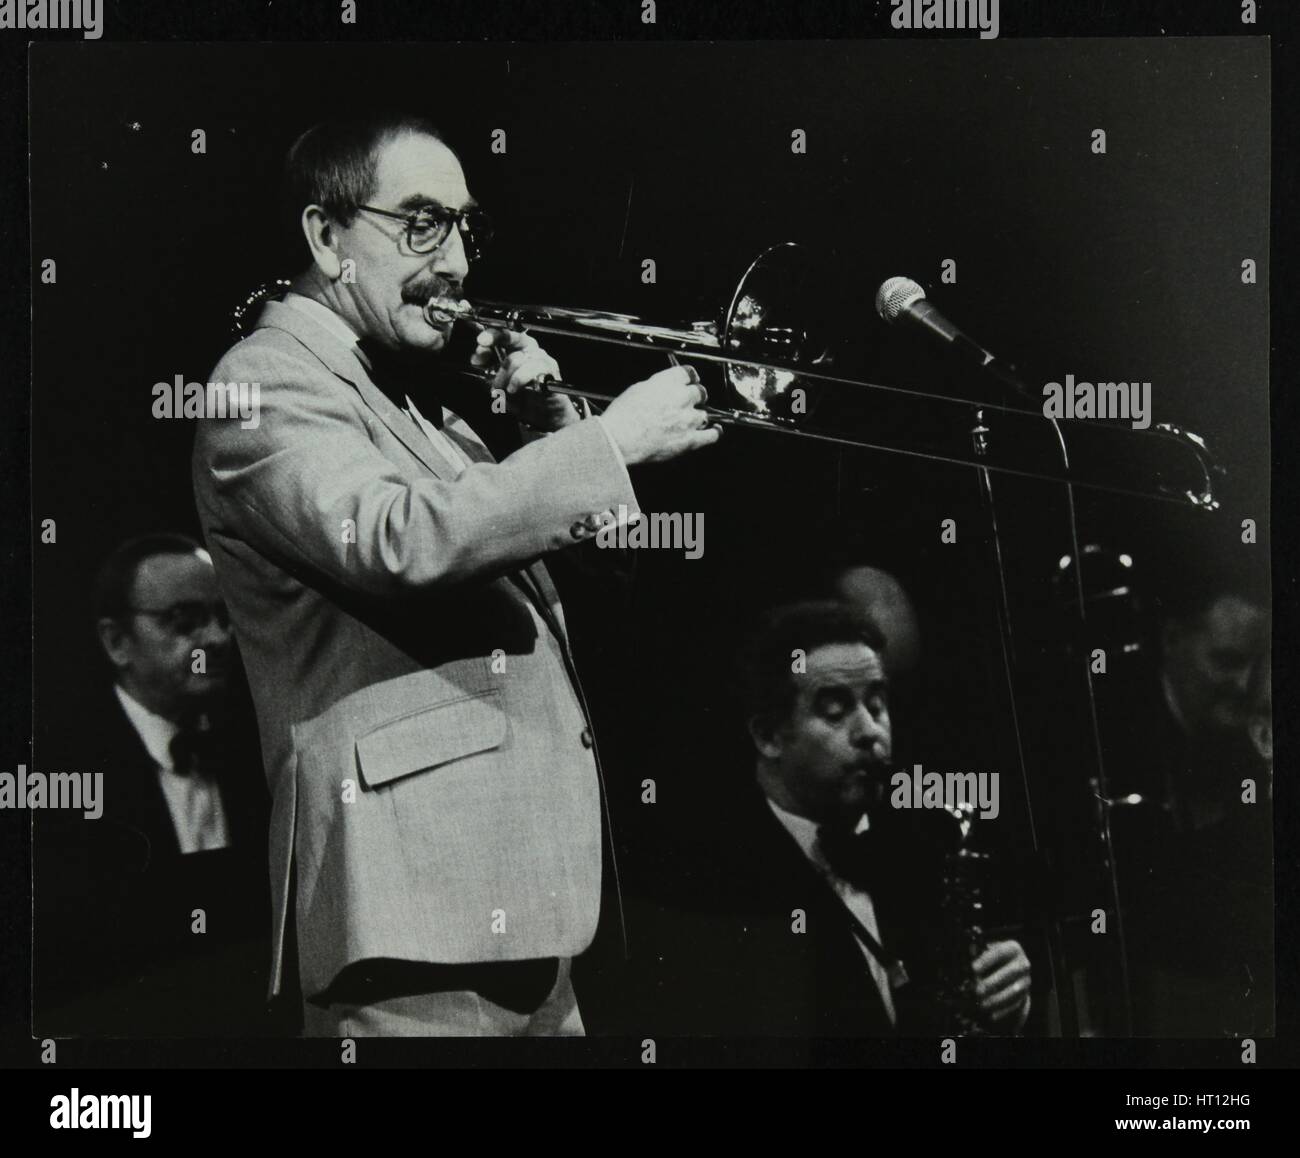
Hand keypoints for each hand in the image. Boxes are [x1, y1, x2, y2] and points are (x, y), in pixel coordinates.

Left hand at [472, 328, 580, 431]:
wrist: (546, 417)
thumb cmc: (524, 399)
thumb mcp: (499, 384)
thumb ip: (488, 370)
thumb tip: (476, 358)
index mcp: (518, 348)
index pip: (504, 333)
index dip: (491, 336)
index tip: (479, 343)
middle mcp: (531, 349)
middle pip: (512, 337)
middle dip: (495, 342)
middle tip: (484, 365)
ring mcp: (542, 358)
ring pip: (516, 358)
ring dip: (504, 377)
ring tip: (503, 391)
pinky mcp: (550, 371)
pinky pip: (531, 369)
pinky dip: (518, 380)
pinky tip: (513, 390)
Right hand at [599, 365, 721, 464]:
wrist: (620, 439)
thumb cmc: (622, 417)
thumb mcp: (637, 389)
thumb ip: (656, 387)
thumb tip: (663, 390)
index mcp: (668, 382)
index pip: (688, 373)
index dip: (690, 377)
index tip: (690, 380)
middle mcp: (682, 397)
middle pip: (700, 392)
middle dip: (695, 396)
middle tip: (688, 401)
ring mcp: (688, 419)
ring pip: (703, 414)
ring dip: (697, 416)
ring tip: (689, 420)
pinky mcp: (690, 440)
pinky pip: (711, 436)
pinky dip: (715, 433)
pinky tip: (715, 431)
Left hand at [972, 939, 1031, 1032]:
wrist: (1009, 971)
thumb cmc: (991, 959)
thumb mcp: (985, 953)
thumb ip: (977, 955)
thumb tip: (965, 963)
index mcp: (1013, 948)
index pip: (999, 952)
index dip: (986, 960)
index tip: (973, 968)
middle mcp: (1023, 964)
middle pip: (1009, 972)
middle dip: (992, 982)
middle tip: (976, 990)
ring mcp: (1026, 981)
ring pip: (1013, 990)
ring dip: (997, 999)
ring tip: (981, 1004)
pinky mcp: (1025, 996)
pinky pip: (1015, 1004)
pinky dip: (1003, 1010)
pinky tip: (992, 1015)